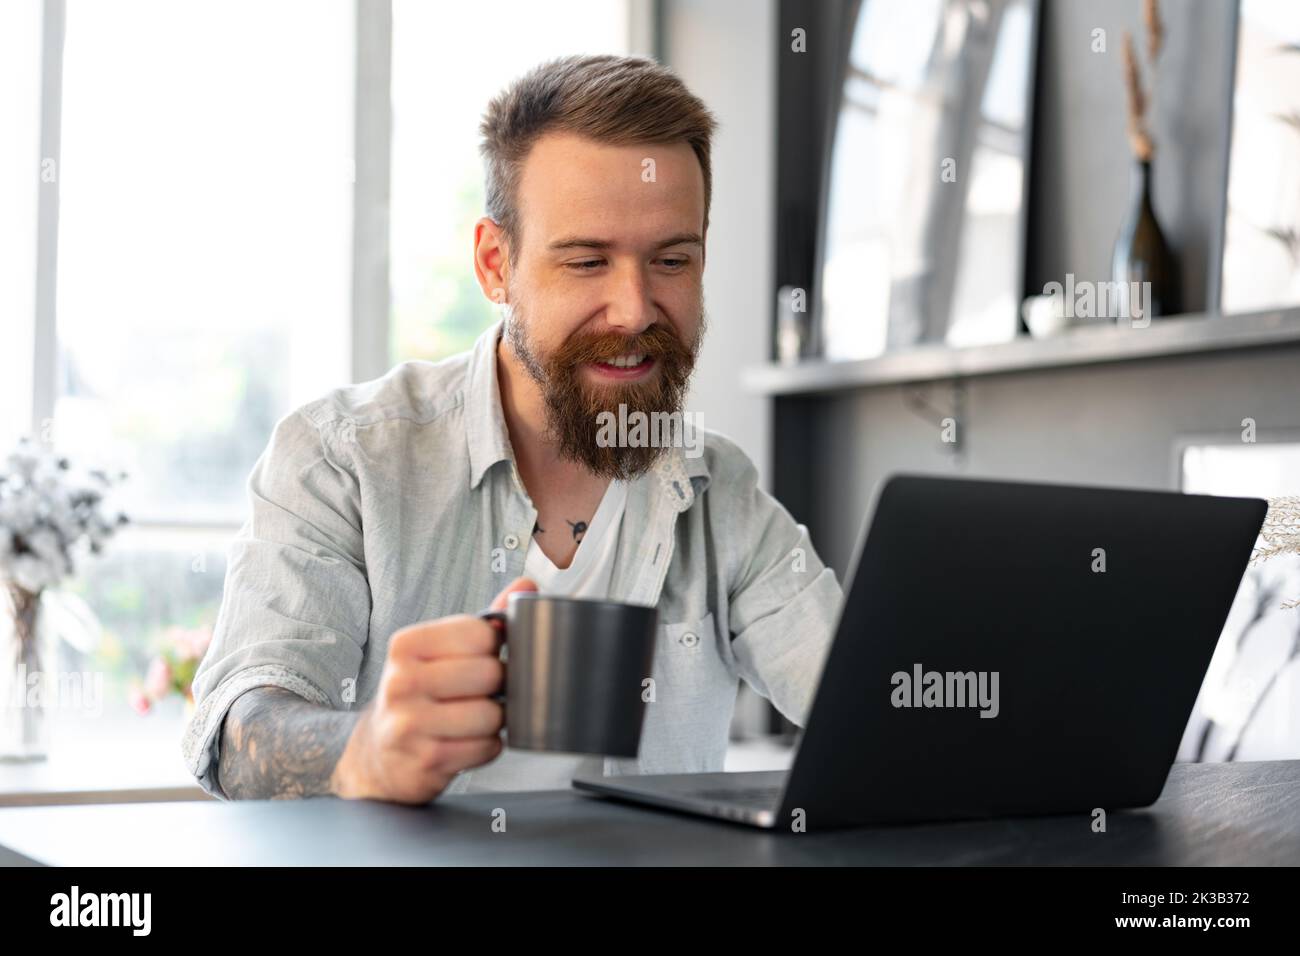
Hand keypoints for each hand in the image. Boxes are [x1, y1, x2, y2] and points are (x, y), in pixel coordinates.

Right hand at [331, 577, 536, 802]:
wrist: (382, 752)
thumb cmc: (421, 694)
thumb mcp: (440, 652)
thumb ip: (484, 620)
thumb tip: (526, 585)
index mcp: (405, 645)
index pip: (479, 633)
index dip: (493, 647)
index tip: (481, 657)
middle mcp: (401, 682)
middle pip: (489, 674)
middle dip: (497, 685)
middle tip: (482, 691)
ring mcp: (410, 724)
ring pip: (491, 715)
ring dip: (494, 719)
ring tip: (475, 717)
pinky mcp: (426, 760)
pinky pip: (486, 748)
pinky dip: (487, 746)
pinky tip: (468, 741)